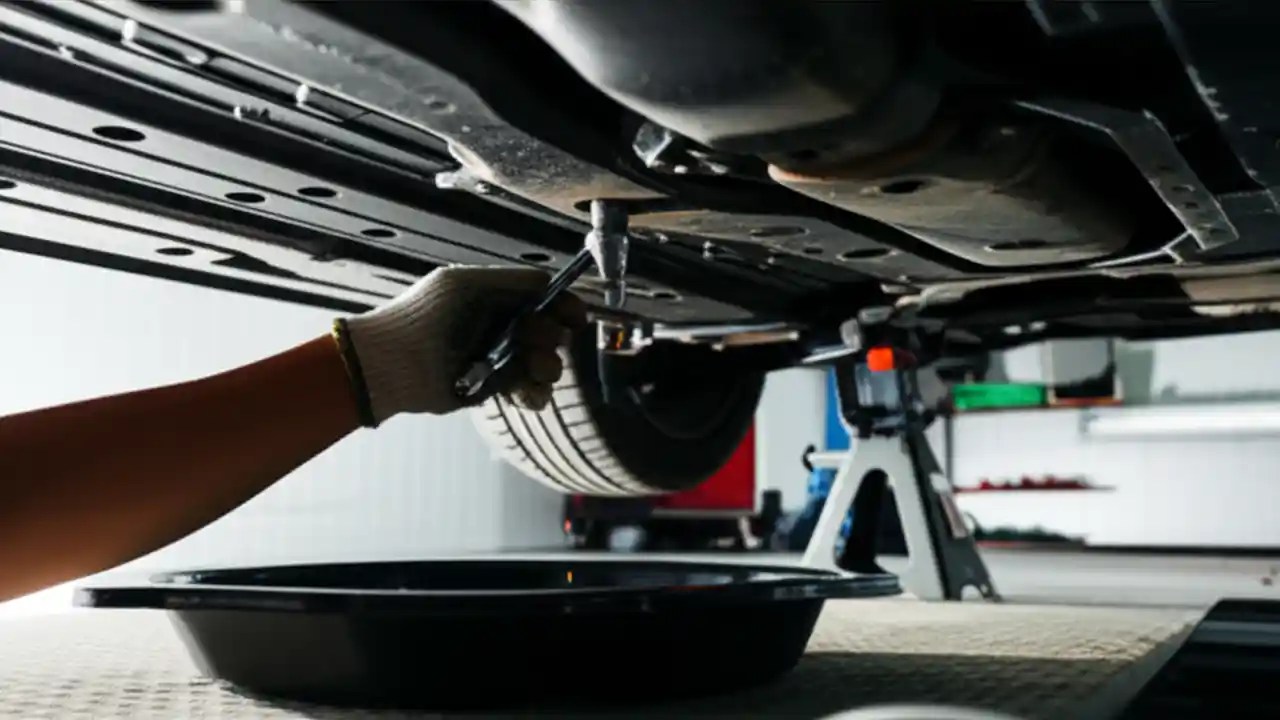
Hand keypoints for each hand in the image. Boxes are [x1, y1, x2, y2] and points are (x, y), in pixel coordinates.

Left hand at [341, 266, 586, 422]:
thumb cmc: (423, 317)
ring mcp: (499, 358)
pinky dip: (534, 395)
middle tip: (531, 341)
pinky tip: (525, 396)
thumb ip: (510, 282)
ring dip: (547, 368)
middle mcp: (502, 326)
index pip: (544, 298)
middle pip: (550, 332)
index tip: (577, 318)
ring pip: (545, 364)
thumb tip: (549, 282)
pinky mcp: (493, 388)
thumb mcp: (465, 286)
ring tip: (531, 372)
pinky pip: (529, 392)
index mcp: (496, 298)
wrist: (390, 364)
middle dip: (550, 338)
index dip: (564, 306)